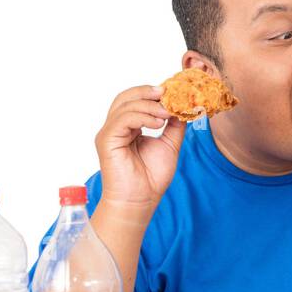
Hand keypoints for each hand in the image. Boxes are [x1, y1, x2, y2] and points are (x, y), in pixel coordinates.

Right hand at [95, 85, 185, 211]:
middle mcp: (116, 127)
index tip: (174, 91)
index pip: (136, 100)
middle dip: (147, 92)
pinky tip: (158, 124)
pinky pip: (123, 119)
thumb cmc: (152, 176)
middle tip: (168, 92)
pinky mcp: (106, 140)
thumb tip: (184, 107)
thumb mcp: (170, 144)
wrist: (141, 200)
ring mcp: (110, 133)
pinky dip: (142, 117)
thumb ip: (175, 125)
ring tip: (167, 113)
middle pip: (126, 97)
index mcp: (129, 126)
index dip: (153, 93)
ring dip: (150, 106)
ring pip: (125, 106)